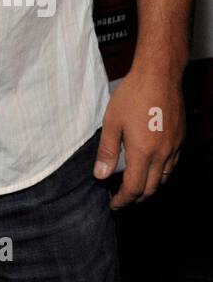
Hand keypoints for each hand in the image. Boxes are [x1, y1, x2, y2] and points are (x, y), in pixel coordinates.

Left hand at [93, 68, 184, 208]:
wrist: (159, 76)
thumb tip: (100, 176)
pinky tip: (151, 167)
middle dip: (136, 198)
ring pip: (164, 179)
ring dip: (149, 188)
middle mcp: (161, 154)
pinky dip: (161, 174)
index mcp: (142, 152)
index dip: (123, 200)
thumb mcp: (112, 122)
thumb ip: (106, 151)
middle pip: (151, 189)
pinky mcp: (180, 139)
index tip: (113, 205)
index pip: (134, 188)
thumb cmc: (133, 95)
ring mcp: (173, 147)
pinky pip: (172, 165)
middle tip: (122, 199)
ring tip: (135, 186)